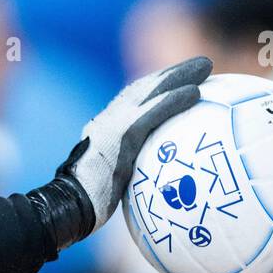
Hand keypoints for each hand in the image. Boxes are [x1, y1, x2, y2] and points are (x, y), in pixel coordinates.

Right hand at [29, 56, 211, 253]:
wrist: (67, 208)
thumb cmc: (86, 207)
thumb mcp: (111, 185)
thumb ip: (129, 175)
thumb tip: (153, 187)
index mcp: (105, 130)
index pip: (134, 101)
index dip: (158, 87)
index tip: (182, 79)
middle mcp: (108, 121)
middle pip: (144, 88)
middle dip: (173, 73)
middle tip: (202, 64)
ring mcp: (113, 126)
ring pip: (150, 93)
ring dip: (179, 77)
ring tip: (205, 66)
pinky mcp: (120, 136)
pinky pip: (152, 114)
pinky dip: (174, 101)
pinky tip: (195, 93)